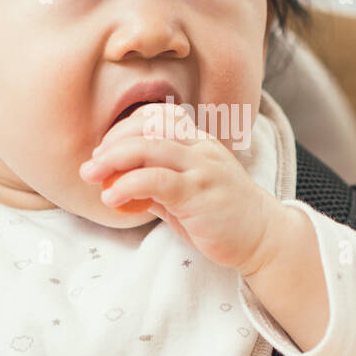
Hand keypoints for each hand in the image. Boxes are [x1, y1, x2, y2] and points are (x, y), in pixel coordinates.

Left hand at [79, 101, 286, 275]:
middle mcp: (201, 148)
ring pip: (148, 147)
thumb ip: (157, 184)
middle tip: (90, 165)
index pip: (158, 115)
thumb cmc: (224, 218)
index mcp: (200, 142)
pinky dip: (126, 185)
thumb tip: (118, 184)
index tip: (105, 151)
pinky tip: (112, 198)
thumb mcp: (187, 195)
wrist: (264, 239)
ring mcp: (202, 168)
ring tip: (91, 176)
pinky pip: (155, 179)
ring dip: (111, 160)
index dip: (125, 127)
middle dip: (111, 142)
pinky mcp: (199, 192)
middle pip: (147, 126)